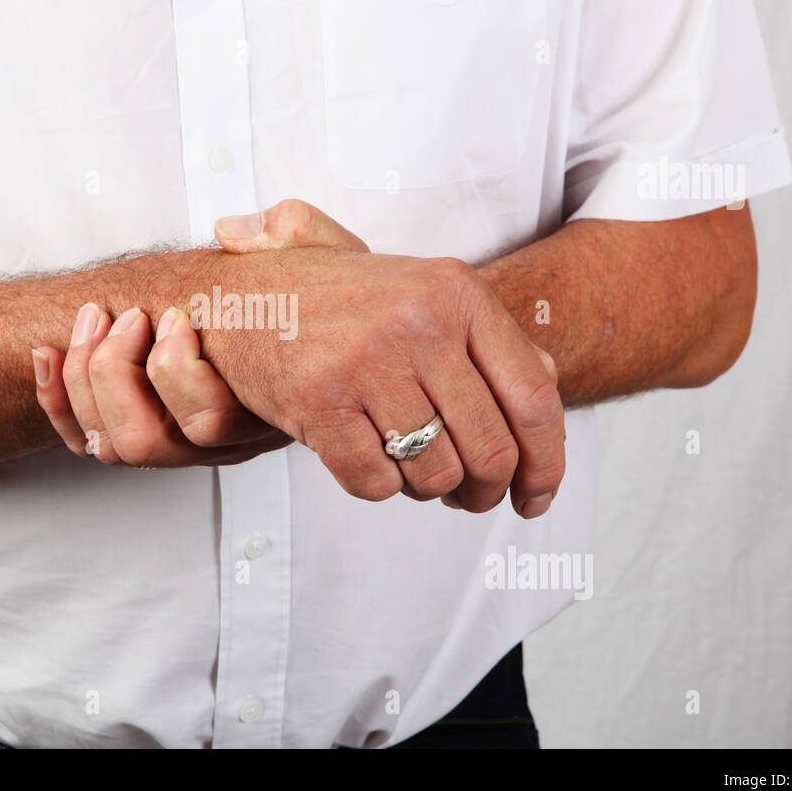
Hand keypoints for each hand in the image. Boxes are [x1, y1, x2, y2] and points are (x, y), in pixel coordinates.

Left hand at [30, 201, 368, 468]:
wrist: (302, 320)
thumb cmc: (316, 298)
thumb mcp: (325, 255)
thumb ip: (297, 236)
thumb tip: (231, 233)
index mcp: (265, 403)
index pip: (208, 423)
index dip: (177, 372)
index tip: (178, 314)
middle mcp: (223, 437)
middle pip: (147, 441)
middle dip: (116, 371)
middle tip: (130, 315)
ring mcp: (183, 441)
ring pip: (111, 444)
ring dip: (84, 380)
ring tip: (95, 320)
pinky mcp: (148, 430)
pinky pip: (86, 440)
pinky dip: (56, 400)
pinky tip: (49, 352)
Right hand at [201, 200, 564, 516]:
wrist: (241, 295)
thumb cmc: (339, 304)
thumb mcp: (421, 295)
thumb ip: (486, 335)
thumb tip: (550, 384)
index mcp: (457, 293)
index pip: (534, 397)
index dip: (546, 462)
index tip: (536, 495)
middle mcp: (418, 323)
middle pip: (491, 449)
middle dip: (486, 491)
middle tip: (469, 497)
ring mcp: (366, 360)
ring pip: (435, 474)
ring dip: (425, 489)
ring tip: (405, 466)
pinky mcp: (318, 399)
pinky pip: (374, 482)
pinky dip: (376, 486)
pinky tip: (363, 457)